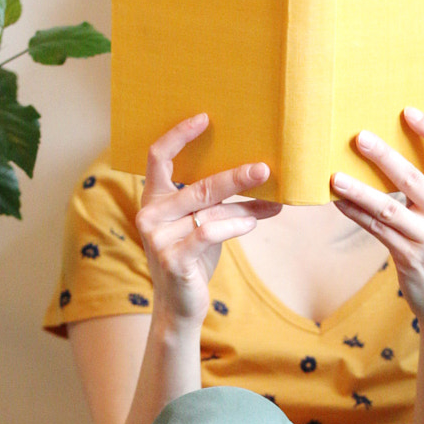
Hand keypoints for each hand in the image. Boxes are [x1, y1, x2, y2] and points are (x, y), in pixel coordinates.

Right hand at [136, 112, 278, 325]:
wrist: (180, 306)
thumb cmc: (195, 257)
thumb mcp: (203, 223)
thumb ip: (216, 201)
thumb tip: (261, 173)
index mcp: (154, 199)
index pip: (157, 157)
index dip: (178, 135)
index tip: (205, 118)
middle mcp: (150, 214)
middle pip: (198, 185)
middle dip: (236, 176)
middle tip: (265, 167)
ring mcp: (158, 238)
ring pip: (209, 210)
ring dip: (245, 205)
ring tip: (273, 203)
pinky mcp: (173, 259)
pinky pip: (209, 232)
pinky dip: (235, 225)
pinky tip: (253, 221)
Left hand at [330, 108, 423, 343]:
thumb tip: (389, 153)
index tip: (408, 111)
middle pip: (413, 178)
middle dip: (384, 156)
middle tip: (360, 137)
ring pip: (388, 207)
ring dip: (358, 190)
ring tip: (335, 176)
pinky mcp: (409, 257)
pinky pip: (376, 230)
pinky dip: (355, 214)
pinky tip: (337, 201)